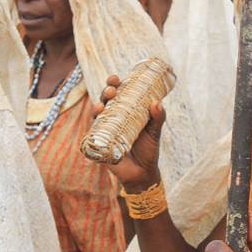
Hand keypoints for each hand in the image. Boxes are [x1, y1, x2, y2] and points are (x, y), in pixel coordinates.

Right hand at [92, 75, 164, 191]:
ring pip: (97, 115)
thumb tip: (157, 102)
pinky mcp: (100, 145)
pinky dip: (92, 128)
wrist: (143, 173)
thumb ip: (158, 117)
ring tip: (102, 105)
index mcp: (125, 112)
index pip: (117, 94)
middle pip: (105, 101)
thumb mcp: (155, 132)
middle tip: (112, 90)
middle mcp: (113, 119)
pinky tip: (95, 121)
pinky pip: (93, 135)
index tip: (116, 78)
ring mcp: (105, 131)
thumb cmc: (148, 150)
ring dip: (97, 107)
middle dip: (106, 93)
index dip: (114, 84)